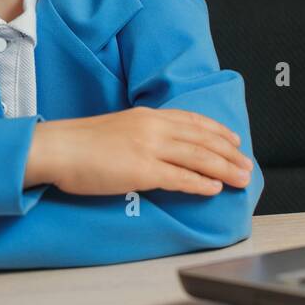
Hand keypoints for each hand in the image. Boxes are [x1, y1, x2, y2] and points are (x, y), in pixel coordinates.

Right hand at [29, 107, 252, 196]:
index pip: (193, 121)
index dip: (218, 131)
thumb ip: (142, 133)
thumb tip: (160, 148)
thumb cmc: (80, 143)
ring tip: (240, 179)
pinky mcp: (141, 170)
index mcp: (147, 115)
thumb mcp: (118, 127)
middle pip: (202, 140)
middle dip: (230, 154)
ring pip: (198, 157)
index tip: (234, 140)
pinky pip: (179, 177)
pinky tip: (214, 189)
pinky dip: (200, 183)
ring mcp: (148, 148)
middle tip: (247, 166)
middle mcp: (153, 127)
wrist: (57, 147)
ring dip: (224, 169)